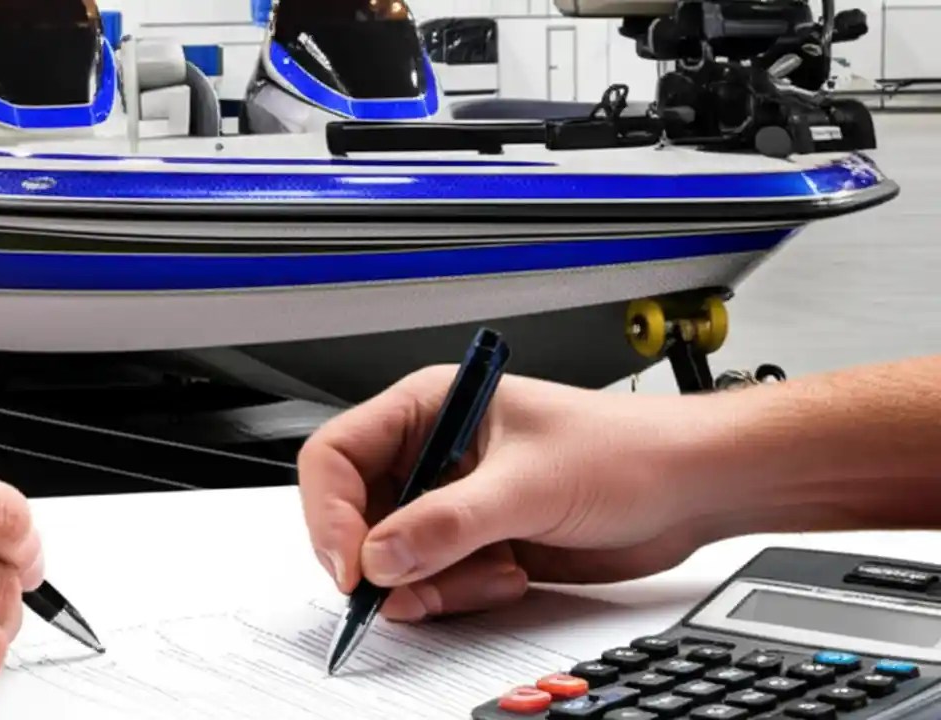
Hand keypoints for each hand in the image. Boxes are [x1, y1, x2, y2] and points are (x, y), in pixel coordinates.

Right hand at [299, 367, 711, 622]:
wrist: (690, 490)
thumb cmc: (628, 450)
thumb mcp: (531, 484)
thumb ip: (449, 523)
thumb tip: (379, 556)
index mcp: (430, 407)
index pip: (338, 455)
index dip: (330, 512)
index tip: (351, 565)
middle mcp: (432, 453)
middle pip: (356, 515)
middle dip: (381, 559)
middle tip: (410, 587)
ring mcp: (452, 503)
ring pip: (393, 560)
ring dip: (433, 583)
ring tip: (495, 570)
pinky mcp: (475, 544)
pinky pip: (432, 585)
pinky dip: (460, 595)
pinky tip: (510, 575)